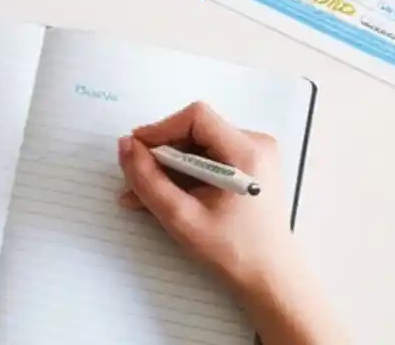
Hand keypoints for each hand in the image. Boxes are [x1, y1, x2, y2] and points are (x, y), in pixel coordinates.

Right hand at [116, 101, 292, 286]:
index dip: (160, 129)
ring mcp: (255, 153)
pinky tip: (166, 194)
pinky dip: (184, 172)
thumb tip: (125, 146)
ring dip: (169, 166)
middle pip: (195, 130)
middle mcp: (256, 144)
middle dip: (162, 154)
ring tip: (145, 194)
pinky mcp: (249, 165)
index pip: (196, 117)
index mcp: (247, 153)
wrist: (269, 276)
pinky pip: (208, 156)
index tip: (136, 152)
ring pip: (197, 144)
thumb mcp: (181, 217)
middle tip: (136, 181)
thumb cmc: (232, 251)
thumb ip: (148, 179)